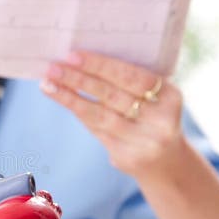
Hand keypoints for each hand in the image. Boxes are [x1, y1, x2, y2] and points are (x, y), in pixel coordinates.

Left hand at [41, 50, 184, 179]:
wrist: (166, 162)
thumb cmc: (152, 117)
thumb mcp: (153, 98)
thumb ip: (128, 81)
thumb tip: (80, 60)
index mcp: (170, 96)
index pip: (131, 76)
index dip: (101, 65)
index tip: (73, 55)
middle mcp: (160, 121)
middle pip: (112, 96)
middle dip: (79, 79)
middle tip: (53, 67)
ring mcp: (144, 142)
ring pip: (99, 115)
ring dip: (70, 98)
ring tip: (48, 84)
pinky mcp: (127, 158)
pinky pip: (96, 130)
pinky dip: (78, 111)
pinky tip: (61, 98)